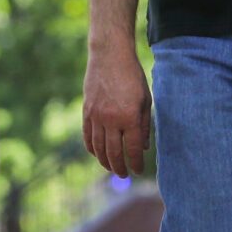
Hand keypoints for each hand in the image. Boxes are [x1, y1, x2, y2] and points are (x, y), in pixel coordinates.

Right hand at [83, 44, 152, 177]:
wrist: (110, 56)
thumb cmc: (132, 76)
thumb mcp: (145, 100)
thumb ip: (144, 125)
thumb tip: (143, 147)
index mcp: (130, 117)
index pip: (133, 149)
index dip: (135, 163)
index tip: (138, 171)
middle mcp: (112, 120)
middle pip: (113, 153)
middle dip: (119, 167)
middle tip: (123, 174)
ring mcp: (96, 116)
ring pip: (98, 148)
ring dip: (104, 161)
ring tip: (111, 168)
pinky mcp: (86, 111)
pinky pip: (87, 136)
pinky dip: (91, 148)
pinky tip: (96, 154)